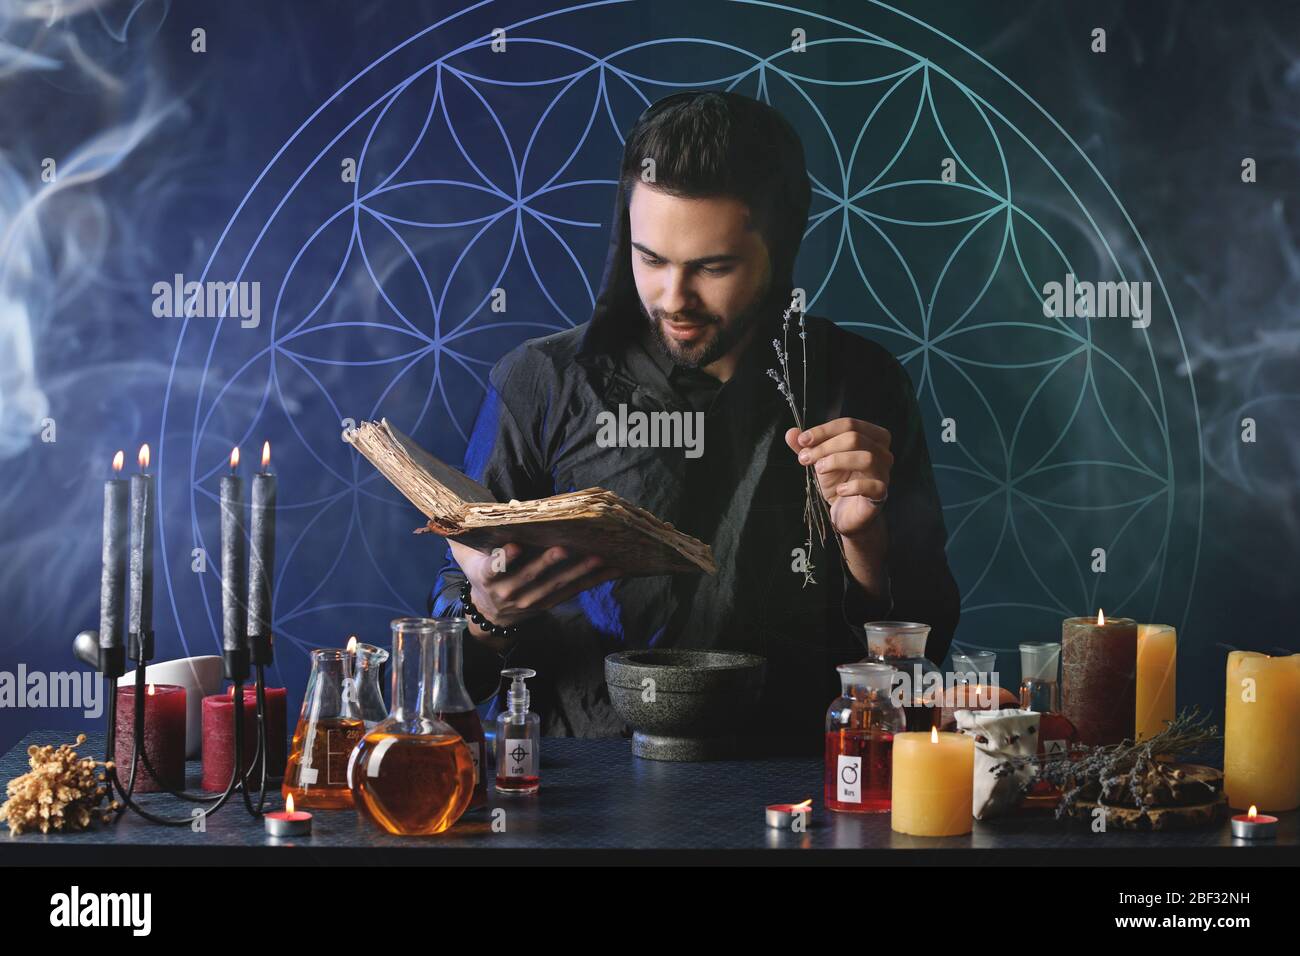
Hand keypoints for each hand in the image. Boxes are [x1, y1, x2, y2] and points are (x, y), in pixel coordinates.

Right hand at [448, 539, 622, 641]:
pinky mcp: (550, 603)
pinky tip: (610, 569)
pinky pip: (573, 592)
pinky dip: (592, 581)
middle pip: (531, 577)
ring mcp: (532, 601)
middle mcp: (509, 592)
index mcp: (487, 577)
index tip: (514, 547)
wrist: (490, 612)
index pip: (494, 569)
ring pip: (557, 586)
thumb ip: (458, 534)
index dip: (504, 559)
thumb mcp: (464, 555)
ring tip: (598, 558)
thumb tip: (448, 509)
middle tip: (565, 547)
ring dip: (580, 572)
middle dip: (549, 563)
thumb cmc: (478, 572)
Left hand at [784, 417, 892, 540]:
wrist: (845, 513)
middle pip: (855, 438)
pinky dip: (853, 486)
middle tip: (805, 458)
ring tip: (819, 470)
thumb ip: (808, 446)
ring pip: (866, 458)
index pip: (849, 424)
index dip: (824, 430)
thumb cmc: (838, 481)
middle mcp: (882, 452)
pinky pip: (873, 485)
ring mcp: (884, 473)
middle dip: (826, 446)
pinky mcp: (881, 494)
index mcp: (871, 437)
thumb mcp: (820, 460)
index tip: (802, 440)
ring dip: (836, 461)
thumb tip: (791, 433)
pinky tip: (839, 490)